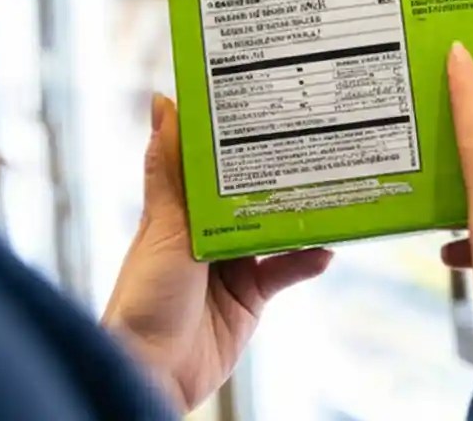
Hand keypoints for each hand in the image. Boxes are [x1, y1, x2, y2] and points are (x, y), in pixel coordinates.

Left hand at [102, 95, 331, 410]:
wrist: (154, 372)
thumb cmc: (144, 299)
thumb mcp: (163, 229)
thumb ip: (170, 172)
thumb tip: (163, 102)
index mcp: (178, 209)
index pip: (206, 161)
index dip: (229, 134)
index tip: (260, 101)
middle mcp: (205, 231)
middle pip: (246, 191)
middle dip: (275, 170)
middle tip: (310, 140)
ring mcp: (230, 263)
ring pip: (273, 226)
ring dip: (299, 213)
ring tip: (329, 189)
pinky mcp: (251, 295)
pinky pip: (286, 270)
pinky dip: (306, 259)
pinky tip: (326, 248)